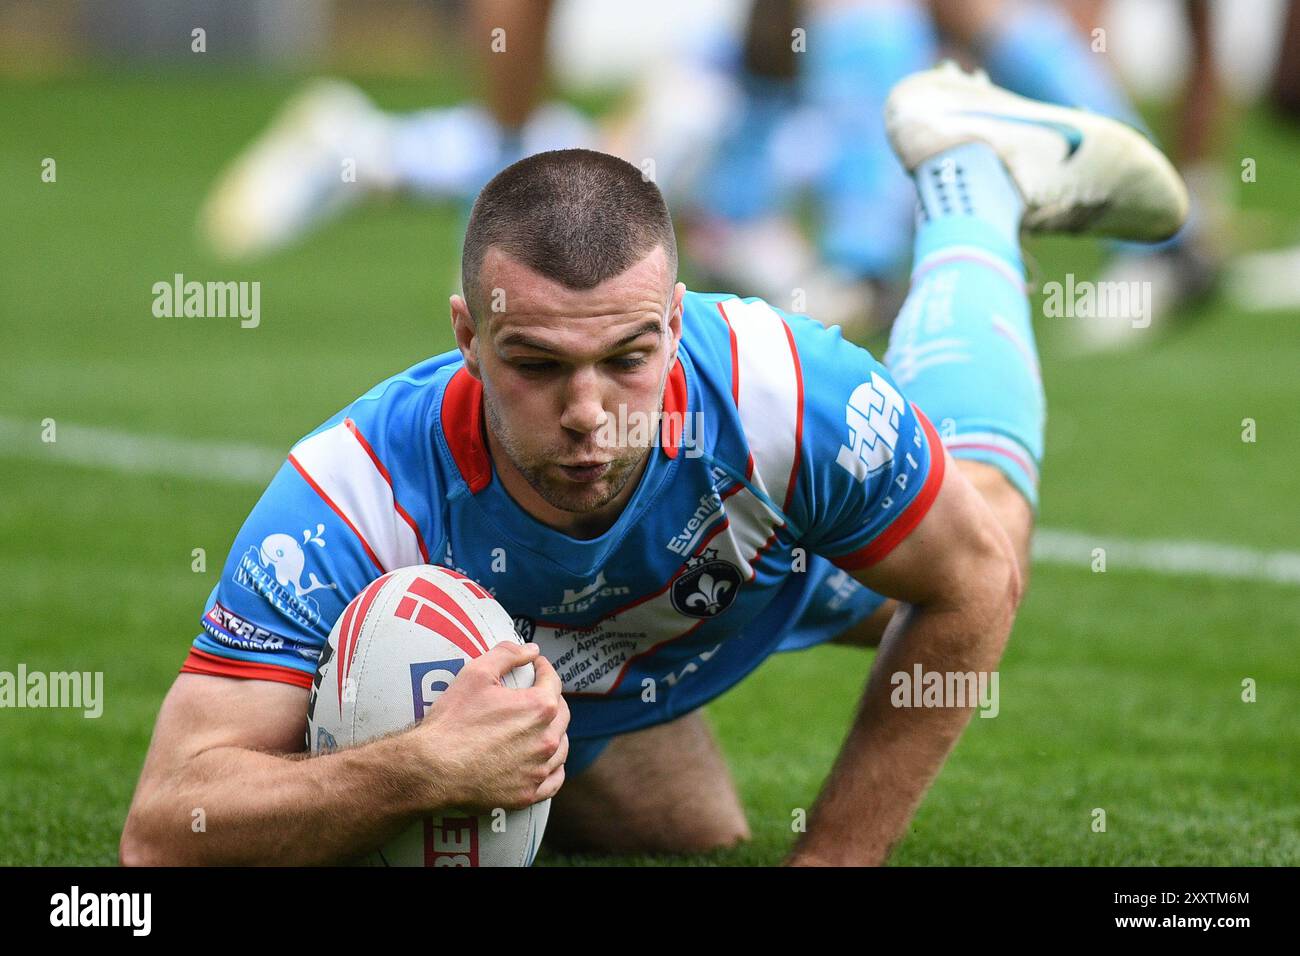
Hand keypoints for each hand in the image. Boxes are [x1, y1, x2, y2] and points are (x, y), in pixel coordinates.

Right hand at [410, 642, 568, 811]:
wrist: (432, 768)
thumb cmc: (453, 720)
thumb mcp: (476, 673)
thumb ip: (507, 655)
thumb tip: (531, 650)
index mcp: (540, 707)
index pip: (552, 681)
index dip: (543, 669)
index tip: (535, 666)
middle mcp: (547, 739)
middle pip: (561, 714)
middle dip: (551, 699)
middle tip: (536, 694)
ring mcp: (538, 769)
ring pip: (561, 747)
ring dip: (555, 733)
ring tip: (542, 727)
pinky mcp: (527, 794)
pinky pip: (553, 780)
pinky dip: (552, 769)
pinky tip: (545, 762)